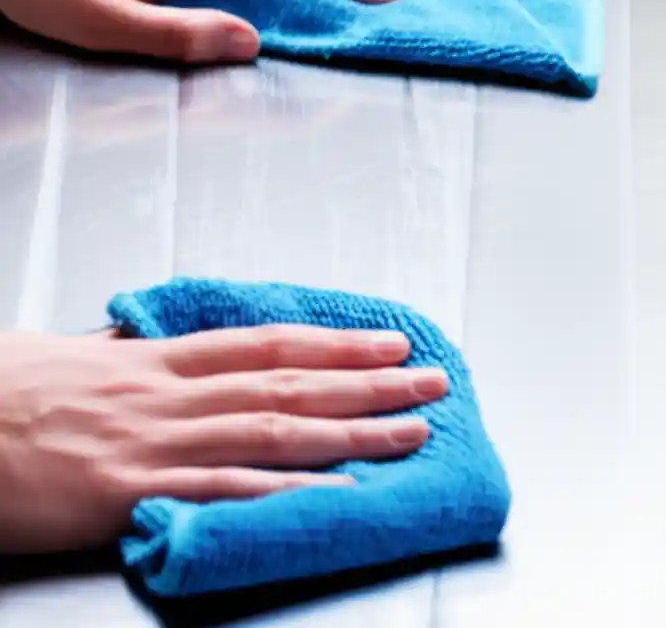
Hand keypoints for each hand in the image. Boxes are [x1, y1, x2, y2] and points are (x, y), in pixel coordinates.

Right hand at [0, 325, 446, 552]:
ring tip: (412, 432)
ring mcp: (155, 443)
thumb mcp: (64, 357)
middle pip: (289, 385)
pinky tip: (337, 490)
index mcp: (153, 361)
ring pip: (275, 432)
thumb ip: (125, 357)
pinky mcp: (131, 493)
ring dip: (352, 432)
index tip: (388, 343)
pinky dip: (286, 490)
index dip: (335, 345)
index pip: (266, 346)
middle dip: (368, 385)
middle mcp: (168, 395)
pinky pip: (225, 490)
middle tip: (431, 381)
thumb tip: (156, 346)